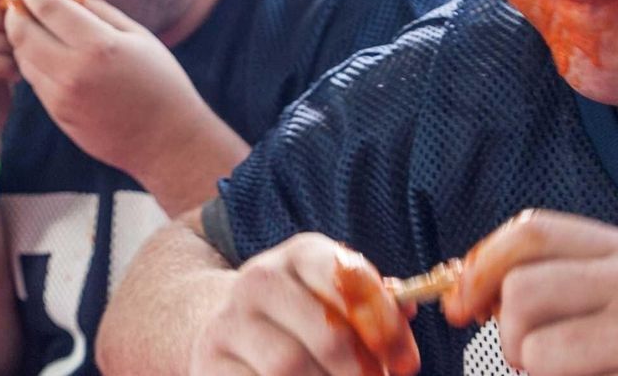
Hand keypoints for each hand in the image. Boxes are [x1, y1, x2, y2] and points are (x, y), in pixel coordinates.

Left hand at [1, 0, 209, 177]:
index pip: (48, 7)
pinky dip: (33, 61)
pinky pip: (34, 79)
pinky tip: (46, 53)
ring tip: (31, 25)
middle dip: (16, 11)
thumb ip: (102, 13)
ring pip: (22, 57)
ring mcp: (62, 95)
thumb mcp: (140, 38)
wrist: (167, 140)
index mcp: (100, 45)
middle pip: (22, 31)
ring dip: (21, 37)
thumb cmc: (162, 83)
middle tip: (20, 0)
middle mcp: (74, 70)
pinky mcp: (57, 113)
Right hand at [191, 233, 418, 375]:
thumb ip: (375, 303)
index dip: (383, 324)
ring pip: (288, 368)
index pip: (346, 278)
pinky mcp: (209, 362)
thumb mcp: (336, 295)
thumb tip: (407, 315)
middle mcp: (261, 279)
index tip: (408, 362)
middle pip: (324, 334)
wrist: (227, 326)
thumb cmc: (303, 312)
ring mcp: (229, 322)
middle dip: (361, 369)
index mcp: (302, 254)